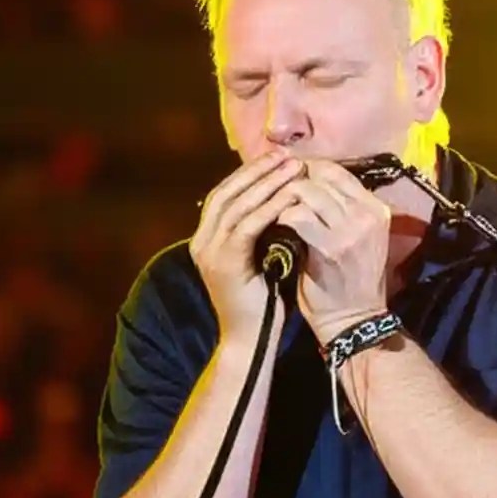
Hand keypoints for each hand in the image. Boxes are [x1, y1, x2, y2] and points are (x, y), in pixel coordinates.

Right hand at [189, 150, 304, 347]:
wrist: (250, 342)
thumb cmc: (261, 302)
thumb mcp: (259, 258)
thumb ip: (261, 232)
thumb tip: (282, 199)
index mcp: (207, 239)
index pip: (225, 194)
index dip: (250, 173)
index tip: (277, 158)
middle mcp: (202, 242)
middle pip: (228, 192)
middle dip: (258, 171)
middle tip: (286, 155)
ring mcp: (209, 252)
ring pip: (238, 205)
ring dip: (268, 183)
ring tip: (294, 169)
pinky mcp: (224, 264)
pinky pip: (248, 226)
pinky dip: (270, 208)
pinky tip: (291, 196)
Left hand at [277, 159, 391, 344]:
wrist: (353, 319)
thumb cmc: (349, 278)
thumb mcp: (357, 235)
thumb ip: (340, 208)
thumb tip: (307, 179)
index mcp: (376, 208)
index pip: (338, 171)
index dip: (309, 169)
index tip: (288, 176)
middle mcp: (368, 214)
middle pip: (322, 177)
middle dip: (293, 180)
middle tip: (273, 190)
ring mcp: (352, 229)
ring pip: (308, 192)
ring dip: (285, 197)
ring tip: (272, 208)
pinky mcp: (332, 246)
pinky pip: (298, 216)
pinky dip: (282, 217)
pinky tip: (276, 226)